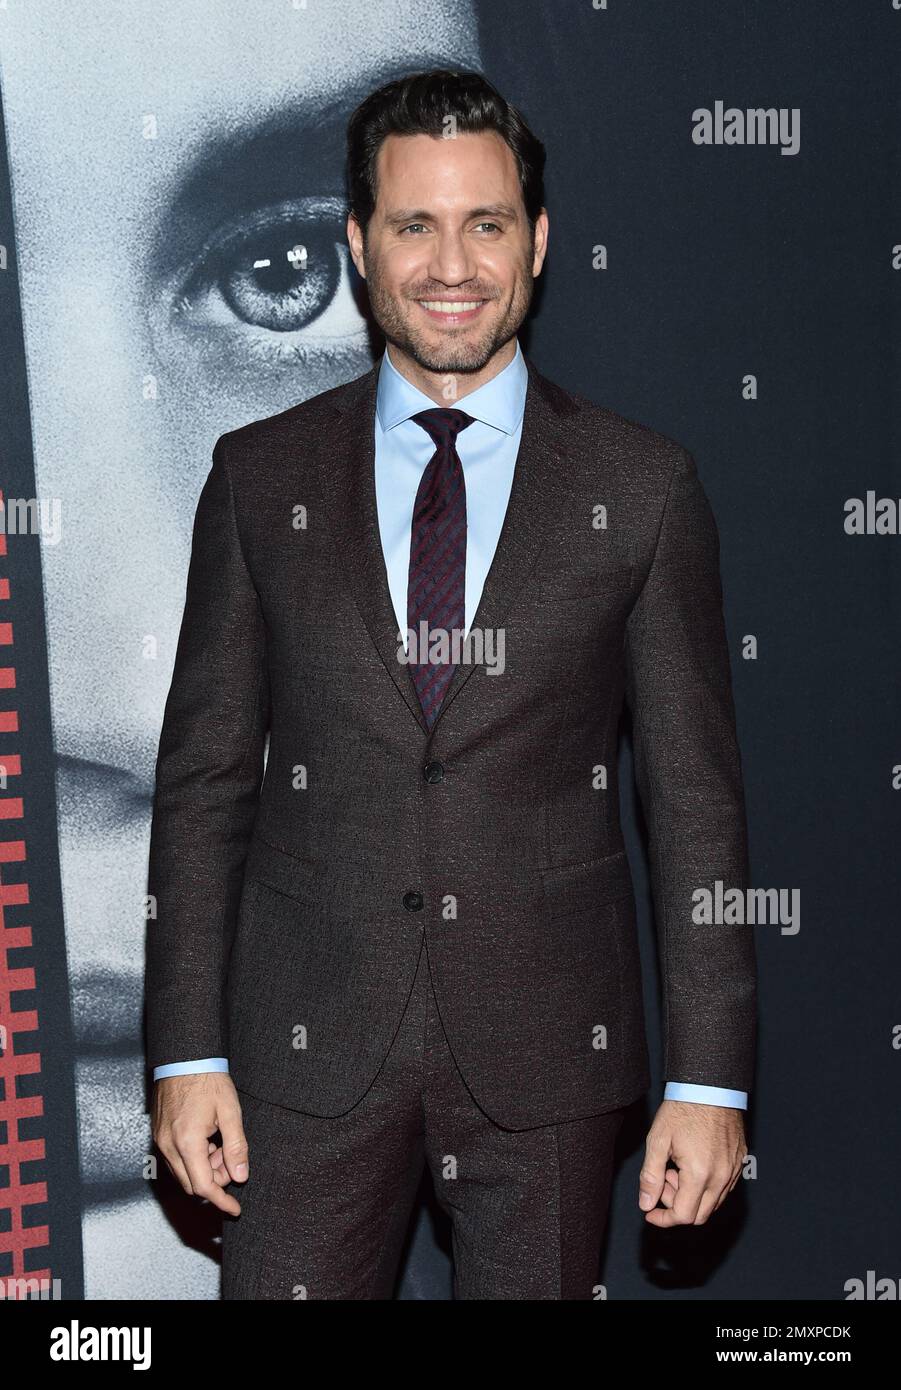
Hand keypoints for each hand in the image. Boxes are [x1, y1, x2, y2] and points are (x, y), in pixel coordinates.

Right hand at [151, 1071, 248, 1215]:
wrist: (183, 1058)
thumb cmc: (208, 1081)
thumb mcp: (230, 1112)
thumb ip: (236, 1146)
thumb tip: (241, 1176)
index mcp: (187, 1142)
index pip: (204, 1186)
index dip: (222, 1201)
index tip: (235, 1209)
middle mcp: (168, 1146)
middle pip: (192, 1184)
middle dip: (215, 1181)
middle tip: (232, 1162)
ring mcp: (160, 1141)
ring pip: (183, 1173)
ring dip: (204, 1170)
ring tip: (221, 1145)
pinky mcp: (158, 1135)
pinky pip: (175, 1160)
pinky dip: (193, 1160)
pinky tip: (207, 1141)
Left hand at [638, 1099, 745, 1226]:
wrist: (710, 1086)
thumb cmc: (683, 1109)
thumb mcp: (658, 1141)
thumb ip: (651, 1176)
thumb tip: (646, 1204)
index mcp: (700, 1174)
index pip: (683, 1215)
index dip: (663, 1219)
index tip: (650, 1212)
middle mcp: (721, 1177)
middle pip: (700, 1216)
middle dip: (676, 1206)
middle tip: (663, 1181)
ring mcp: (733, 1170)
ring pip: (713, 1203)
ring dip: (691, 1196)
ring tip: (677, 1168)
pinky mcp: (740, 1162)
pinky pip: (724, 1188)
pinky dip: (706, 1187)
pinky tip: (692, 1164)